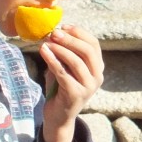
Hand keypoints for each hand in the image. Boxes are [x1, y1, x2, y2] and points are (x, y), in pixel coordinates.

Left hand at [39, 24, 103, 141]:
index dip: (79, 33)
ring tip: (46, 42)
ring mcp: (89, 87)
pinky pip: (64, 73)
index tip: (64, 26)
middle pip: (88, 51)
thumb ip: (65, 53)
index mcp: (97, 68)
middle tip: (54, 33)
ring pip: (76, 62)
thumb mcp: (65, 67)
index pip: (94, 44)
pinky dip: (53, 61)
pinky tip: (43, 52)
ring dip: (60, 49)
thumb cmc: (61, 88)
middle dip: (70, 39)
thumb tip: (55, 33)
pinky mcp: (77, 94)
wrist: (58, 116)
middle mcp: (97, 77)